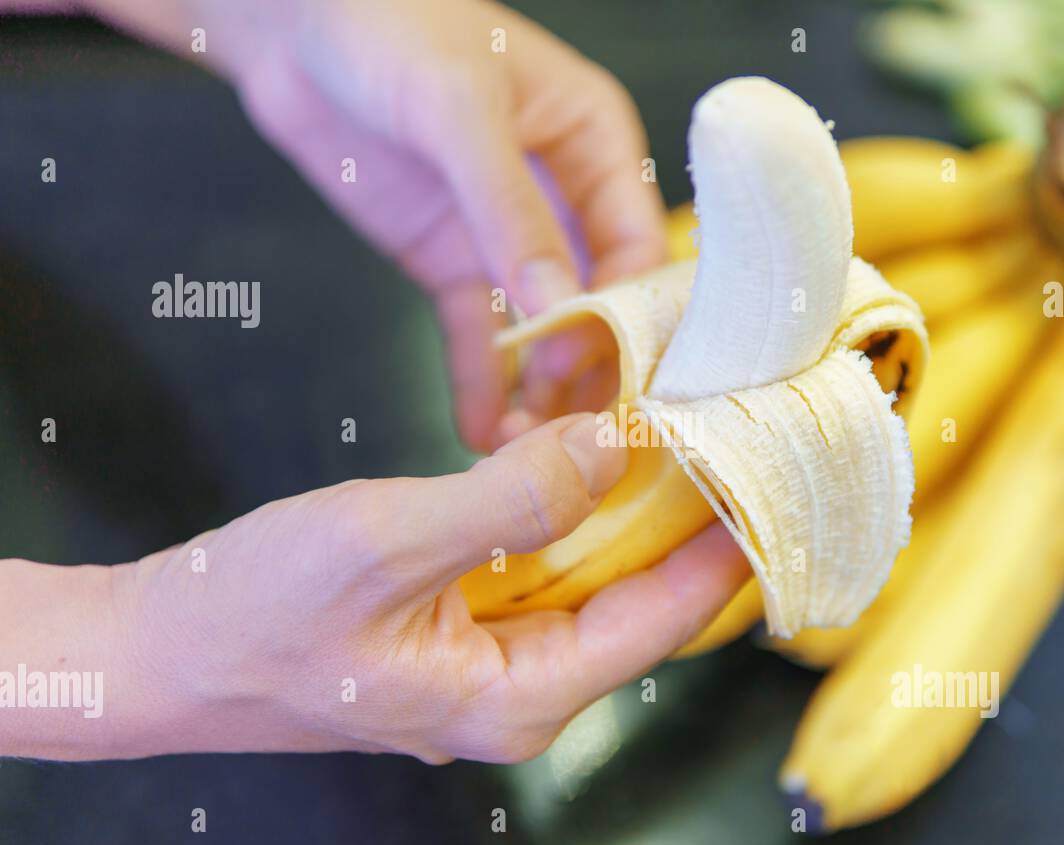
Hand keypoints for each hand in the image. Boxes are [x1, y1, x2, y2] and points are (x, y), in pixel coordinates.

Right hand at [75, 415, 746, 762]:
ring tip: (676, 425)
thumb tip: (611, 449)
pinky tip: (585, 455)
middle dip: (685, 516)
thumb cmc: (252, 614)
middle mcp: (523, 691)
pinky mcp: (465, 632)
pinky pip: (544, 572)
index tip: (774, 470)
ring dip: (627, 508)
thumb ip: (511, 498)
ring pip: (593, 580)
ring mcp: (493, 664)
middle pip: (640, 601)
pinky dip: (569, 515)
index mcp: (520, 694)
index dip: (726, 542)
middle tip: (732, 426)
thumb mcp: (385, 540)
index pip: (664, 619)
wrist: (158, 651)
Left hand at [91, 0, 663, 448]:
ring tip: (523, 446)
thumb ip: (510, 208)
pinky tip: (480, 429)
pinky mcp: (452, 264)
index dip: (627, 313)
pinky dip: (481, 381)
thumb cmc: (392, 24)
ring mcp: (506, 237)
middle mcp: (565, 198)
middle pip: (598, 301)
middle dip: (585, 365)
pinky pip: (477, 334)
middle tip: (567, 429)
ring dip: (537, 387)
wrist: (289, 26)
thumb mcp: (459, 111)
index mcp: (596, 144)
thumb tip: (557, 303)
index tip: (603, 370)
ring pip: (541, 329)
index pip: (636, 247)